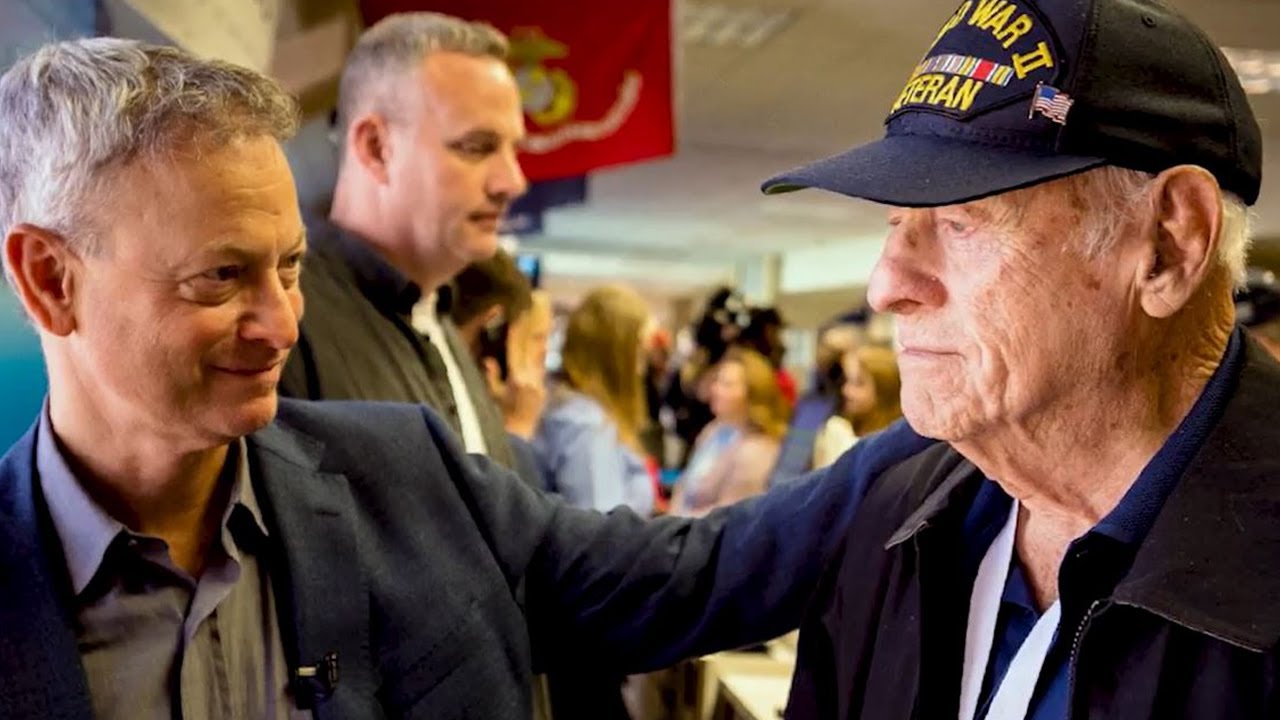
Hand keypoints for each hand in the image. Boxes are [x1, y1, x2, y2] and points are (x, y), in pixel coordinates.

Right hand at [488, 310, 546, 438]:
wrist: (518, 439)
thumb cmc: (499, 420)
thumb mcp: (490, 398)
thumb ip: (491, 377)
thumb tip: (489, 359)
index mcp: (518, 379)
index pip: (517, 346)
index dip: (517, 326)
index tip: (518, 308)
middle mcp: (534, 378)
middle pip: (535, 344)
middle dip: (536, 321)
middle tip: (540, 299)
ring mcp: (541, 382)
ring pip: (542, 351)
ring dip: (543, 330)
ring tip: (545, 309)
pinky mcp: (543, 386)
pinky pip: (542, 361)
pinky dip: (542, 346)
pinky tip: (544, 335)